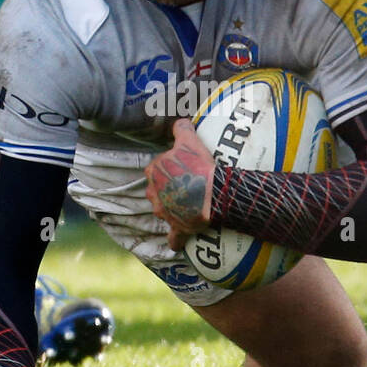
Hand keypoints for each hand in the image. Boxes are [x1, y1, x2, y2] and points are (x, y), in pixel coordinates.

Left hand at [144, 119, 215, 250]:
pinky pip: (174, 237)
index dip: (169, 167)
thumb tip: (180, 123)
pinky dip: (176, 241)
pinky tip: (178, 244)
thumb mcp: (190, 141)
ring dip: (172, 209)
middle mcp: (154, 193)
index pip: (155, 168)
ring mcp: (164, 212)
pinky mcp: (177, 227)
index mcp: (153, 172)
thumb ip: (181, 129)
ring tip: (187, 206)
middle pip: (157, 190)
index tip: (182, 167)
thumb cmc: (200, 166)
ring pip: (163, 211)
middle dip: (168, 189)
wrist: (213, 192)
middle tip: (186, 185)